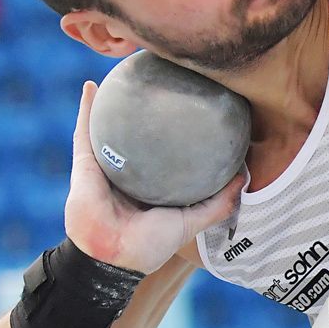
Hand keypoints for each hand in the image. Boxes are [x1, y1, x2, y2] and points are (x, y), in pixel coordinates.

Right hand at [63, 82, 242, 272]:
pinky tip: (92, 85)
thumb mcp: (190, 222)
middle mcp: (128, 172)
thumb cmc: (149, 244)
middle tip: (162, 79)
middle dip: (146, 108)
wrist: (112, 254)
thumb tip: (243, 176)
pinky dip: (86, 107)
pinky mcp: (86, 161)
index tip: (193, 104)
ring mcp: (105, 164)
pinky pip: (85, 129)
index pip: (165, 152)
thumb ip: (216, 203)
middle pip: (138, 133)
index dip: (177, 131)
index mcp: (149, 185)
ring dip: (113, 101)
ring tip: (123, 73)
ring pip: (108, 126)